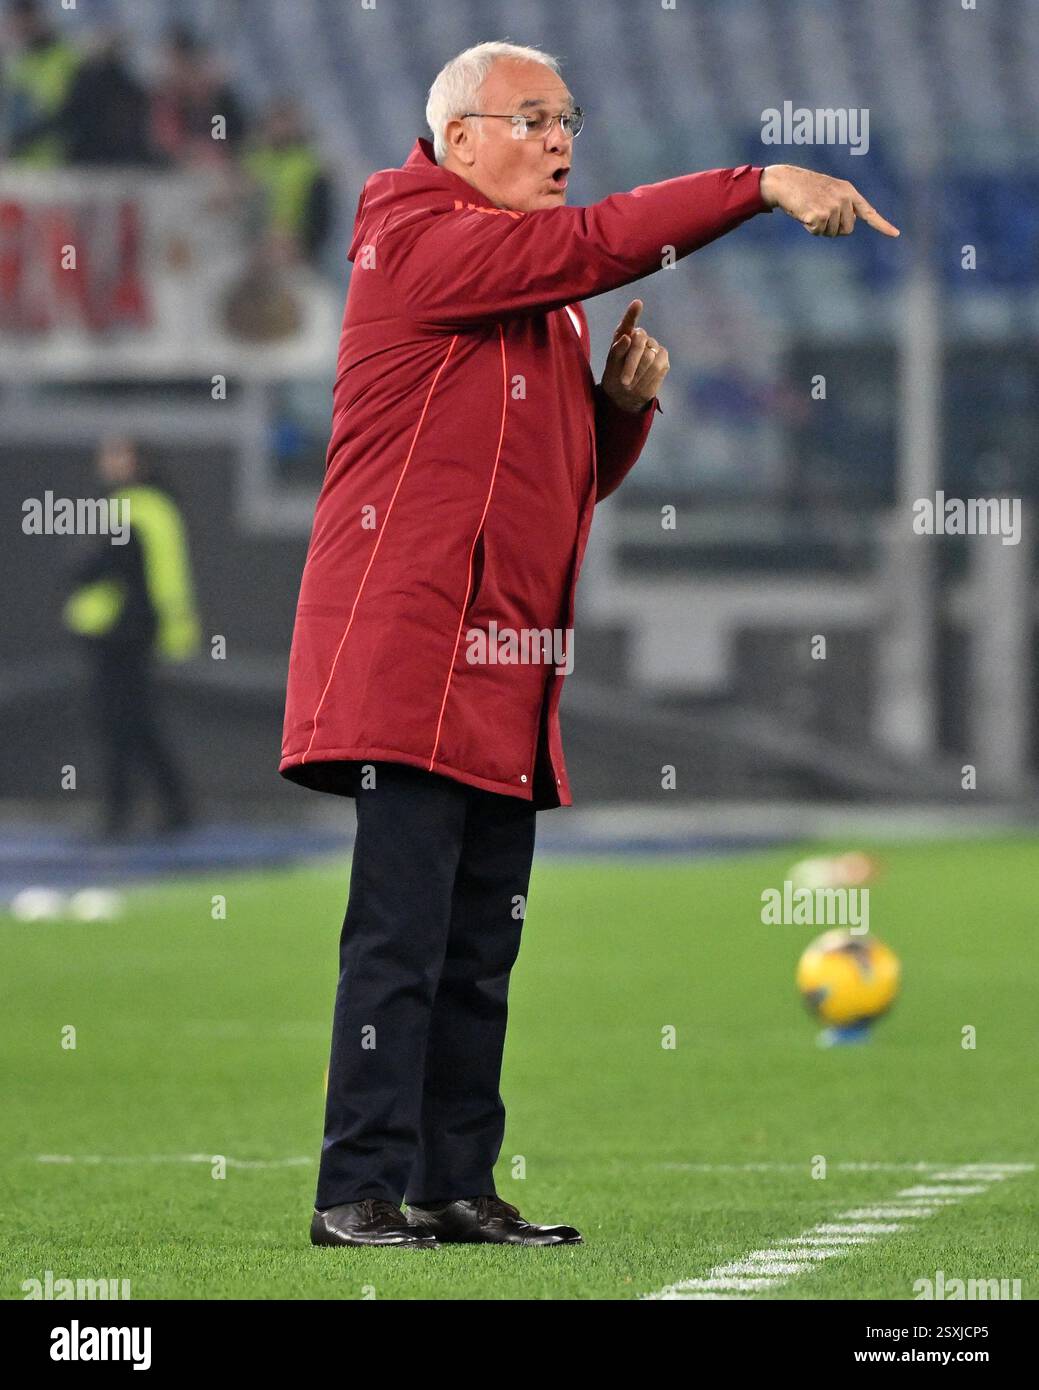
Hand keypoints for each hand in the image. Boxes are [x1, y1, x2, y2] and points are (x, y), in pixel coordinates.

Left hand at [600, 299, 669, 412]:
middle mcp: (641, 337)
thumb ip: (617, 350)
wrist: (625, 394)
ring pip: (650, 357)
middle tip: (624, 382)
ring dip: (638, 374)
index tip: (637, 304)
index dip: (633, 313)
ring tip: (629, 385)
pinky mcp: (664, 361)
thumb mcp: (611, 365)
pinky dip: (648, 378)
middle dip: (631, 364)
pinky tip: (641, 383)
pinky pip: (659, 367)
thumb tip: (627, 337)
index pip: (629, 321)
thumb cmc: (614, 376)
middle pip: (639, 342)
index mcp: (625, 334)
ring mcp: (654, 348)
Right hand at [759, 164, 899, 236]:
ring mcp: (833, 206)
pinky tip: (803, 213)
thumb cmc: (804, 189)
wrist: (786, 181)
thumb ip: (842, 207)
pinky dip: (809, 228)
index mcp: (849, 191)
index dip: (882, 225)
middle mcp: (845, 198)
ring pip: (832, 233)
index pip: (868, 211)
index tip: (896, 234)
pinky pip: (817, 232)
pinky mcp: (820, 214)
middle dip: (833, 228)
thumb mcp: (828, 193)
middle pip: (847, 230)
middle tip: (819, 213)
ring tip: (810, 210)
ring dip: (819, 228)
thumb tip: (849, 226)